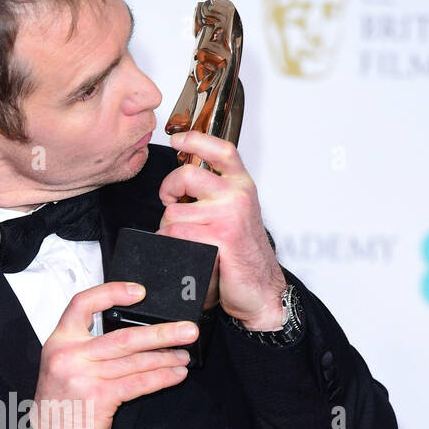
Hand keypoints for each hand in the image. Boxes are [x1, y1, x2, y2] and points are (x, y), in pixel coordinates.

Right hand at [33, 282, 198, 428]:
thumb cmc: (61, 410)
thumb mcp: (66, 370)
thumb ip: (89, 351)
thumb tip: (137, 338)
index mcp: (59, 342)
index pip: (83, 304)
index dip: (113, 293)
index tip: (140, 292)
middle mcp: (69, 355)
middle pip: (122, 335)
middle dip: (162, 332)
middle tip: (187, 329)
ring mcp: (83, 376)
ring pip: (134, 360)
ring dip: (166, 357)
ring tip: (185, 355)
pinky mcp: (98, 398)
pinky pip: (138, 383)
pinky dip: (161, 378)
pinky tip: (176, 375)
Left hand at [157, 131, 286, 329]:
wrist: (260, 289)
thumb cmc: (242, 255)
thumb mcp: (234, 215)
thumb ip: (215, 195)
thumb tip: (179, 185)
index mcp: (242, 186)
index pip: (220, 150)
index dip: (196, 139)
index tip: (177, 139)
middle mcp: (237, 195)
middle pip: (186, 175)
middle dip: (168, 190)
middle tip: (171, 203)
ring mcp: (229, 215)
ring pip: (174, 213)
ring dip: (169, 229)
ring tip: (186, 240)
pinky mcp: (219, 237)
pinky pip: (176, 234)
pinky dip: (172, 245)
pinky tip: (185, 252)